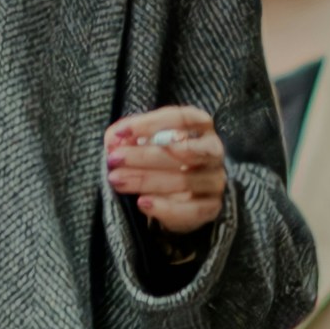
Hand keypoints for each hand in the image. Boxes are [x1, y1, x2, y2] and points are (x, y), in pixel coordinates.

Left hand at [106, 103, 228, 237]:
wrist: (178, 197)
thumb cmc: (159, 160)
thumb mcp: (143, 143)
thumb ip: (129, 137)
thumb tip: (114, 139)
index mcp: (200, 126)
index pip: (180, 118)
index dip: (149, 124)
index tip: (119, 134)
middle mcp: (213, 150)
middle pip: (182, 151)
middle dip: (143, 155)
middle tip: (114, 159)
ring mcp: (214, 179)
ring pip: (183, 180)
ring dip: (146, 180)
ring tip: (117, 180)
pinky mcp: (212, 207)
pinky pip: (192, 210)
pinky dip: (166, 207)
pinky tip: (142, 203)